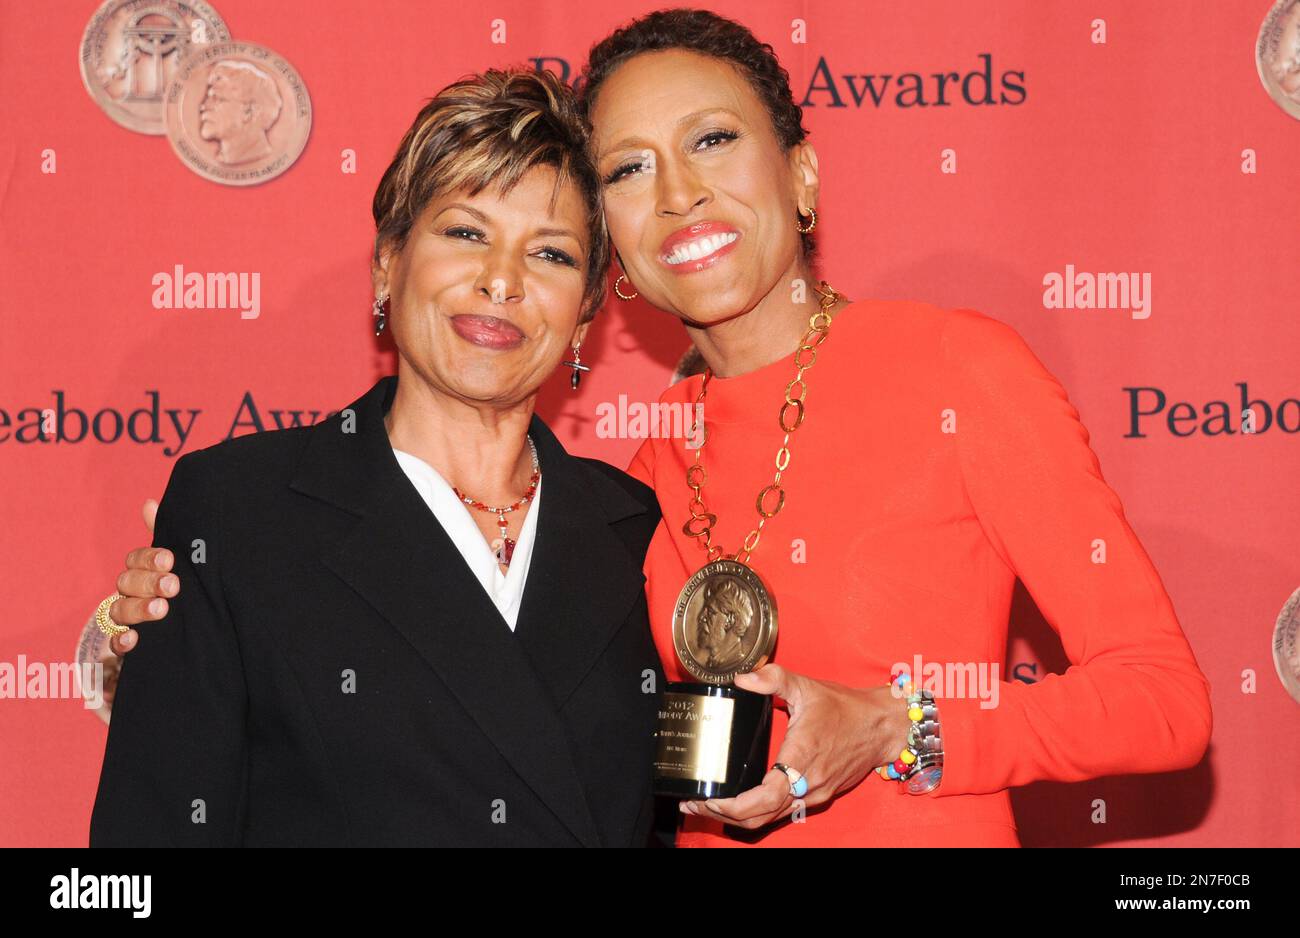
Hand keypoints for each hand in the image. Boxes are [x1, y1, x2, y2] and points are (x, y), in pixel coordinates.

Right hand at [105, 498, 172, 657]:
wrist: (179, 636)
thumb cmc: (172, 591)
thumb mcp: (174, 566)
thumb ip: (165, 536)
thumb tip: (149, 503)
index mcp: (141, 572)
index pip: (136, 559)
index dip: (150, 558)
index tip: (170, 560)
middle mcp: (128, 594)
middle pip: (126, 582)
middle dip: (148, 582)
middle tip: (173, 586)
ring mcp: (125, 620)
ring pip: (118, 610)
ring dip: (138, 608)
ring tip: (161, 609)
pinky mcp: (126, 647)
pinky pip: (114, 645)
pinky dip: (122, 641)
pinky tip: (134, 639)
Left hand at [680, 664, 911, 829]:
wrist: (882, 727)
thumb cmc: (846, 708)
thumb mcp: (807, 686)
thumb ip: (773, 679)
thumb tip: (742, 678)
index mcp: (802, 757)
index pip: (765, 797)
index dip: (734, 805)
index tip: (709, 800)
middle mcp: (808, 783)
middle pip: (761, 816)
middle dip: (723, 815)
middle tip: (694, 804)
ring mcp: (814, 794)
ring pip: (771, 819)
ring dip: (738, 818)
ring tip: (708, 806)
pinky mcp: (818, 796)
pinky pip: (782, 812)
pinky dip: (757, 813)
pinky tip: (739, 803)